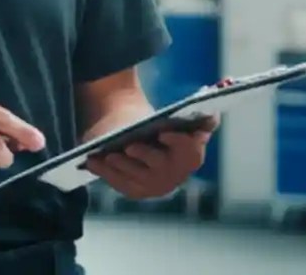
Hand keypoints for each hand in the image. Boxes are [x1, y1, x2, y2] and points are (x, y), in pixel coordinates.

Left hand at [85, 116, 217, 199]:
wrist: (140, 135)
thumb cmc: (159, 125)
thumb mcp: (178, 118)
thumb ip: (199, 119)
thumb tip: (213, 115)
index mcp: (191, 154)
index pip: (190, 151)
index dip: (178, 142)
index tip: (164, 133)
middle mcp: (176, 174)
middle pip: (160, 167)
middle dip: (145, 156)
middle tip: (129, 146)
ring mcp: (156, 185)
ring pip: (137, 178)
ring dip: (122, 167)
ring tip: (108, 155)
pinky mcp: (136, 191)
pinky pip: (120, 184)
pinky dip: (105, 173)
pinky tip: (92, 162)